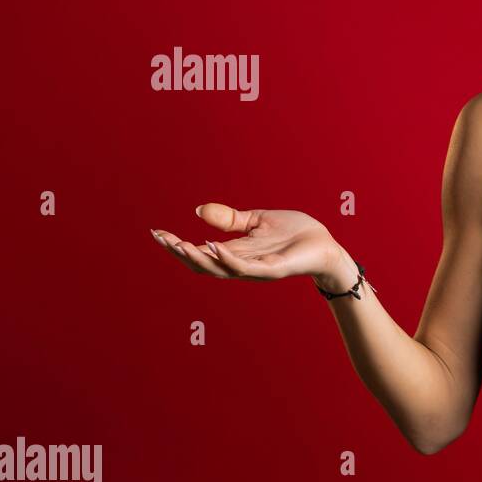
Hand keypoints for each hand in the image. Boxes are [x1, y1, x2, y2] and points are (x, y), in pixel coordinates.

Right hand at [151, 203, 347, 284]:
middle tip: (161, 239)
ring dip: (198, 258)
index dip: (177, 244)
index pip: (199, 251)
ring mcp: (255, 269)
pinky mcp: (272, 270)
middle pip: (203, 264)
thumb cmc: (295, 233)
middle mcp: (241, 263)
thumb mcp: (256, 220)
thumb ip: (230, 219)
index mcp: (236, 251)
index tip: (157, 233)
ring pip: (219, 269)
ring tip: (179, 245)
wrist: (325, 244)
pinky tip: (213, 246)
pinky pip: (245, 268)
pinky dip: (227, 258)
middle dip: (180, 253)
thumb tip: (199, 211)